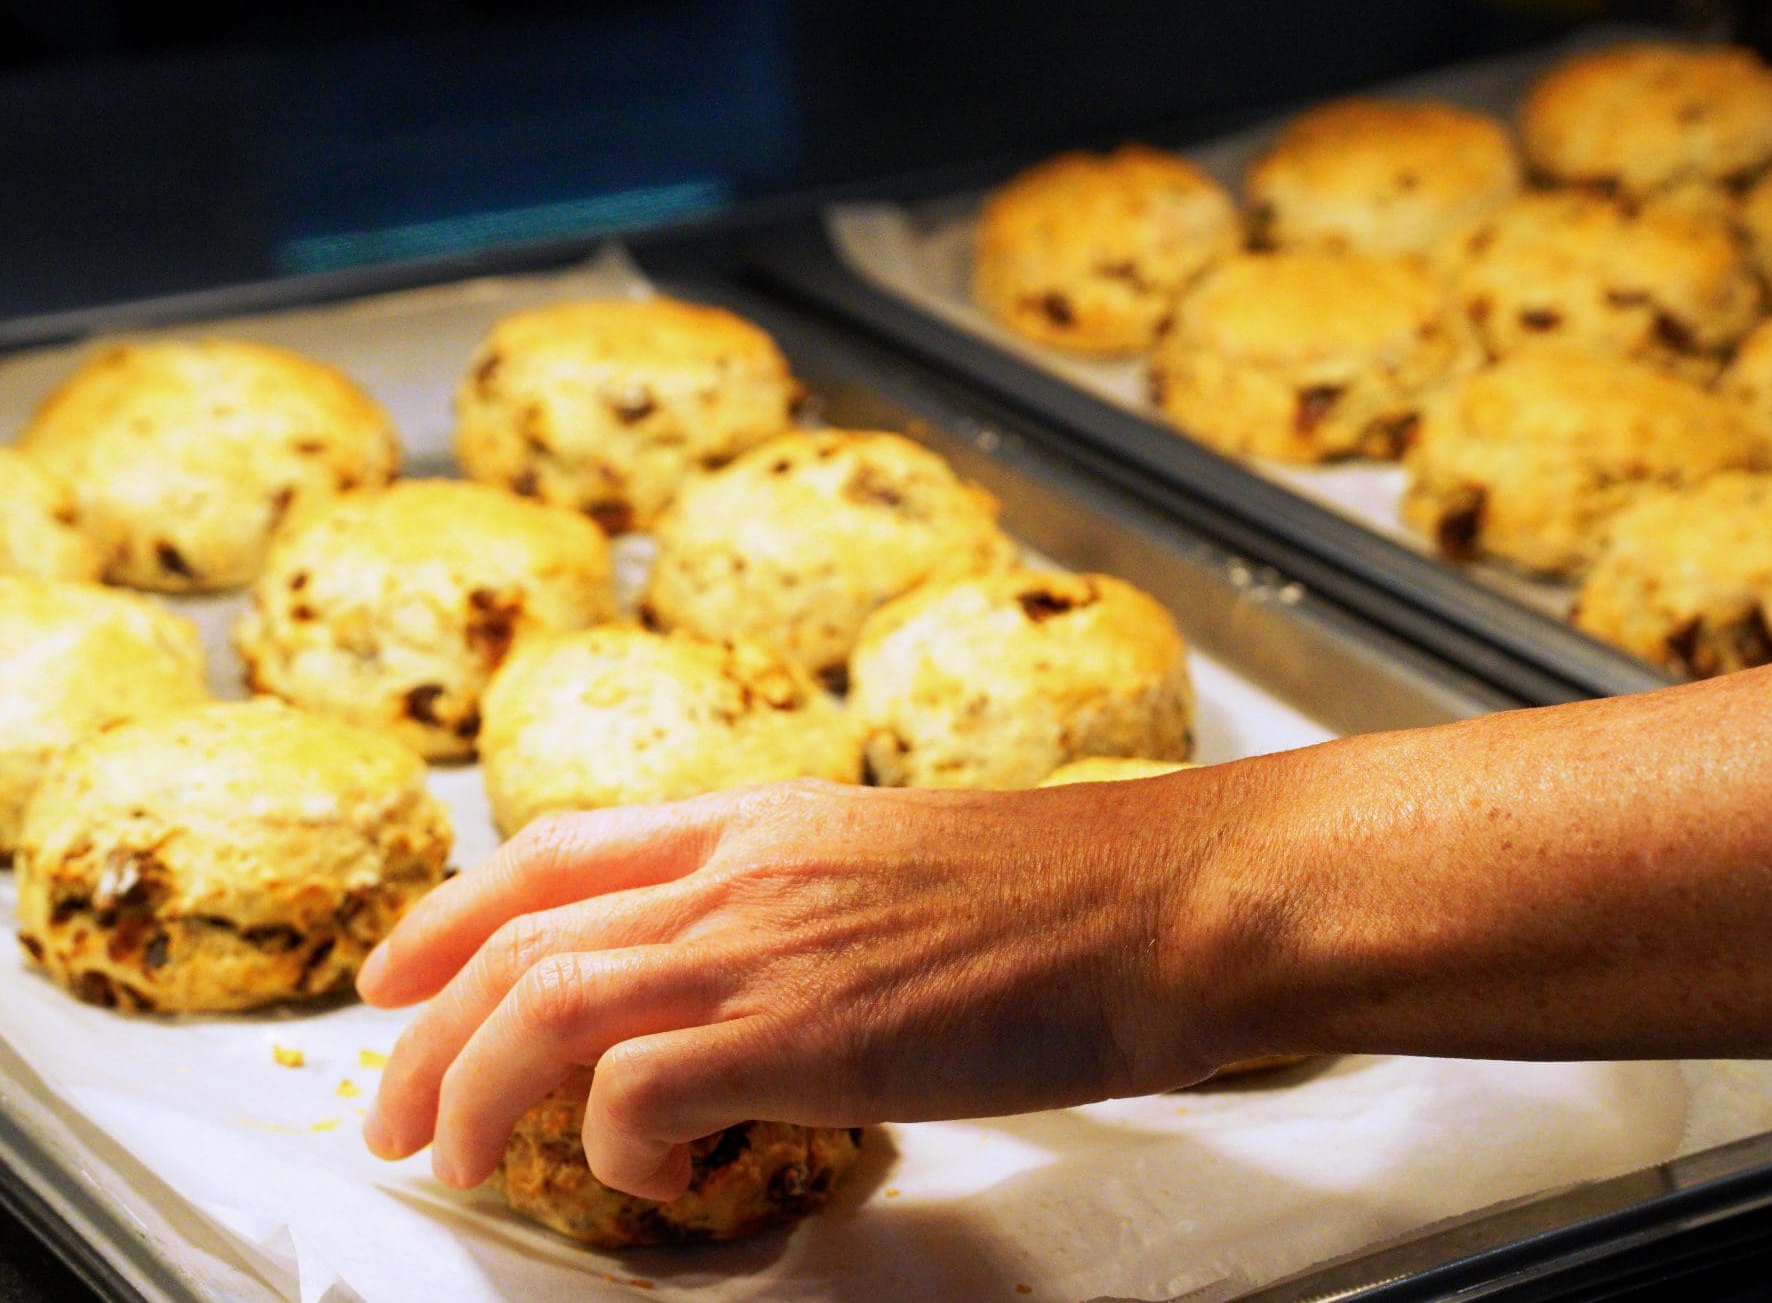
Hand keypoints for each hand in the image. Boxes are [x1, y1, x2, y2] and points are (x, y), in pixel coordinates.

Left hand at [356, 776, 1231, 1199]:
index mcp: (759, 818)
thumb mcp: (896, 864)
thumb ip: (799, 899)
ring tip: (455, 1162)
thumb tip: (745, 975)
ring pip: (541, 1007)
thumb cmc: (1060, 897)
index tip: (400, 973)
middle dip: (425, 1031)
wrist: (1152, 905)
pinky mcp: (796, 1032)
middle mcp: (736, 869)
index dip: (453, 911)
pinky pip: (632, 1095)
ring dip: (470, 1092)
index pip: (556, 848)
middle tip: (391, 1113)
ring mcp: (760, 945)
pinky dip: (612, 1149)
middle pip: (516, 936)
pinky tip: (652, 1181)